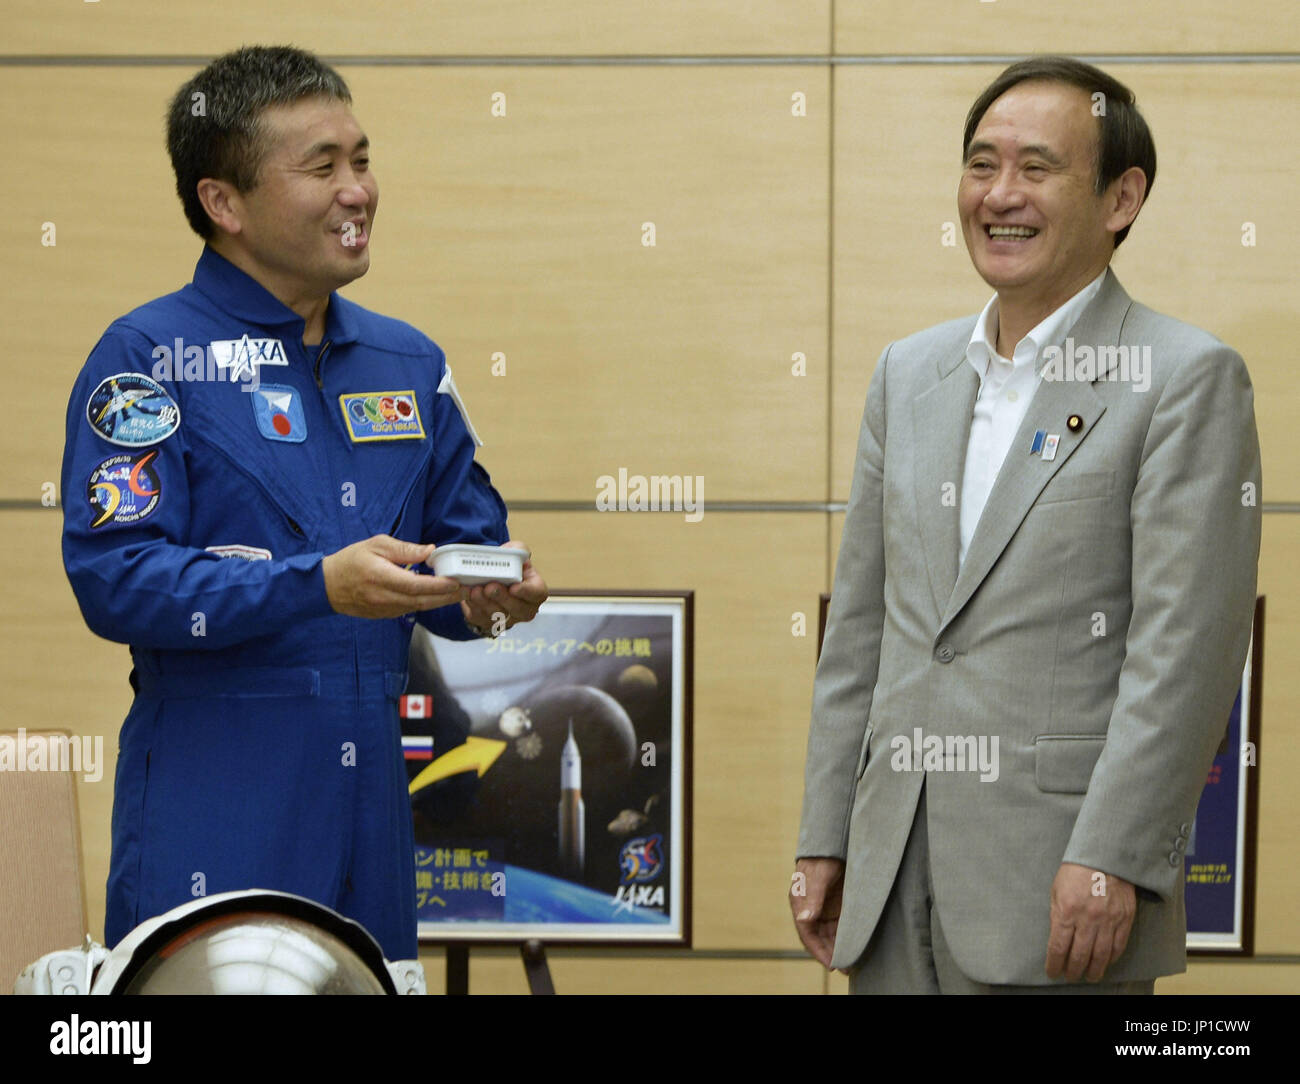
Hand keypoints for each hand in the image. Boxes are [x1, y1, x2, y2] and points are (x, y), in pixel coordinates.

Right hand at [322, 535, 463, 618]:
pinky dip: (425, 604)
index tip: (456, 581)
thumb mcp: (376, 545)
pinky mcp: (385, 615)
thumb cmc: (351, 561)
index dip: (438, 585)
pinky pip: (410, 610)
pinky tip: (438, 597)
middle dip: (447, 597)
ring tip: (459, 594)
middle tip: (467, 590)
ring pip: (418, 608)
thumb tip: (430, 551)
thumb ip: (404, 549)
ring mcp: (384, 609)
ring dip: (440, 602)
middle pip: (422, 601)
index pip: (416, 585)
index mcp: (381, 577)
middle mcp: (384, 597)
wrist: (327, 586)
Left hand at [458, 539, 547, 634]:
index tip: (514, 586)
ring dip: (485, 603)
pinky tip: (467, 594)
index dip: (527, 591)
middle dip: (503, 598)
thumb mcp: (515, 554)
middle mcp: (525, 608)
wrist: (490, 579)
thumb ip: (518, 550)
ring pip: (497, 615)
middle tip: (490, 587)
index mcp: (535, 590)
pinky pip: (480, 617)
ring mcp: (507, 618)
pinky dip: (472, 606)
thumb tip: (513, 552)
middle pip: (518, 609)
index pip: (537, 593)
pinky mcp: (488, 622)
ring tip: (475, 590)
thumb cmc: (507, 567)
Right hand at [790, 857, 844, 969]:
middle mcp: (811, 909)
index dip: (817, 950)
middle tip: (845, 967)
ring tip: (851, 963)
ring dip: (837, 948)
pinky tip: (855, 946)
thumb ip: (812, 898)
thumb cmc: (822, 858)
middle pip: (818, 938)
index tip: (830, 963)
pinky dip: (845, 938)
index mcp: (800, 904)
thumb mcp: (818, 878)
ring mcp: (824, 908)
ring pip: (829, 935)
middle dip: (830, 953)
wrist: (834, 843)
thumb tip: (804, 920)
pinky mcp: (836, 905)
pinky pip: (839, 927)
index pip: (806, 933)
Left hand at [1045, 862, 1136, 981]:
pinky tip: (1106, 962)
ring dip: (1094, 970)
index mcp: (1066, 911)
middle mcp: (1087, 919)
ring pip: (1101, 956)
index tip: (1052, 972)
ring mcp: (1108, 920)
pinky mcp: (1125, 919)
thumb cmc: (1076, 870)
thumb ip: (1057, 914)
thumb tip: (1058, 938)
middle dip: (1073, 970)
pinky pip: (1118, 945)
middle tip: (1071, 976)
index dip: (1054, 963)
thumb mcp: (1056, 890)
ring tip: (1089, 977)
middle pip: (1080, 956)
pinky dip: (1112, 958)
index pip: (1058, 947)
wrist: (1106, 855)